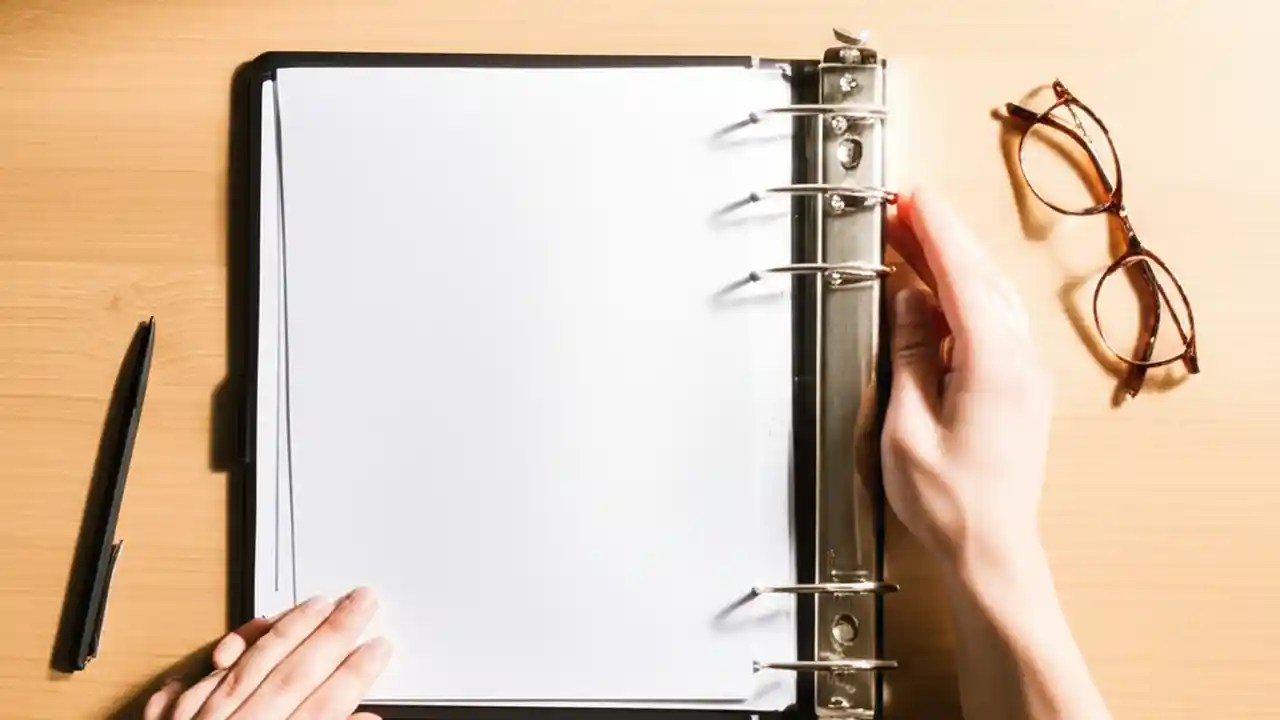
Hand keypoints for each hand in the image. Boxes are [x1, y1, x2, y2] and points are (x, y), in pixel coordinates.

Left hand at [144, 588, 390, 719]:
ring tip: (318, 603)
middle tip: (361, 601)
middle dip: (333, 632)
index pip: (326, 704)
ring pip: (252, 664)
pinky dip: (226, 653)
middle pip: (295, 672)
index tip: (379, 647)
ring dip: (289, 629)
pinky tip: (248, 634)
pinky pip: (200, 680)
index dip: (356, 672)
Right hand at [882, 189, 1052, 572]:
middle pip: (981, 278)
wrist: (991, 549)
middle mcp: (1019, 362)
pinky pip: (993, 322)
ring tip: (912, 239)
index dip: (937, 231)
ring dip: (953, 263)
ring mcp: (1025, 375)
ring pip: (990, 297)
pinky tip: (936, 293)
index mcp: (992, 365)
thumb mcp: (906, 426)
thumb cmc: (948, 502)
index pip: (963, 277)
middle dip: (943, 236)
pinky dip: (963, 294)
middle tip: (904, 208)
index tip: (914, 198)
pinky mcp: (1019, 389)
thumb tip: (910, 301)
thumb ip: (910, 355)